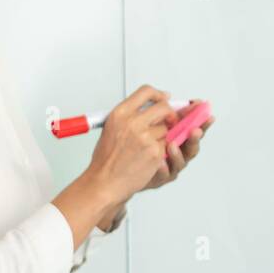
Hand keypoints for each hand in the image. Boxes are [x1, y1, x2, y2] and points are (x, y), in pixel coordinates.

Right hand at [85, 85, 175, 201]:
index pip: (146, 91)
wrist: (105, 181)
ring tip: (146, 145)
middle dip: (168, 114)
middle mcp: (133, 123)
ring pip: (166, 128)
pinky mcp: (155, 151)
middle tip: (168, 119)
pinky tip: (148, 156)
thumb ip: (130, 115)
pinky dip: (161, 149)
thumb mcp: (112, 127)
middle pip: (164, 107)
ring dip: (162, 135)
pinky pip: (166, 144)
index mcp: (120, 114)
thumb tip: (150, 106)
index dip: (158, 94)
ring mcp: (146, 137)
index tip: (163, 98)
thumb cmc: (106, 158)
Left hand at [144, 100, 215, 189]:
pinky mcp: (161, 178)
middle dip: (195, 137)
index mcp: (178, 139)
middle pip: (192, 145)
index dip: (202, 121)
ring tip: (173, 145)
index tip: (206, 114)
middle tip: (195, 130)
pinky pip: (165, 174)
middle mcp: (178, 153)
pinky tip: (160, 163)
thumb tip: (167, 96)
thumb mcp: (149, 127)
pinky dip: (164, 169)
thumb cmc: (137, 150)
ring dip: (179, 153)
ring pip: (181, 161)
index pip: (194, 128)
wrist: (122, 172)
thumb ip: (161, 115)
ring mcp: (171, 166)